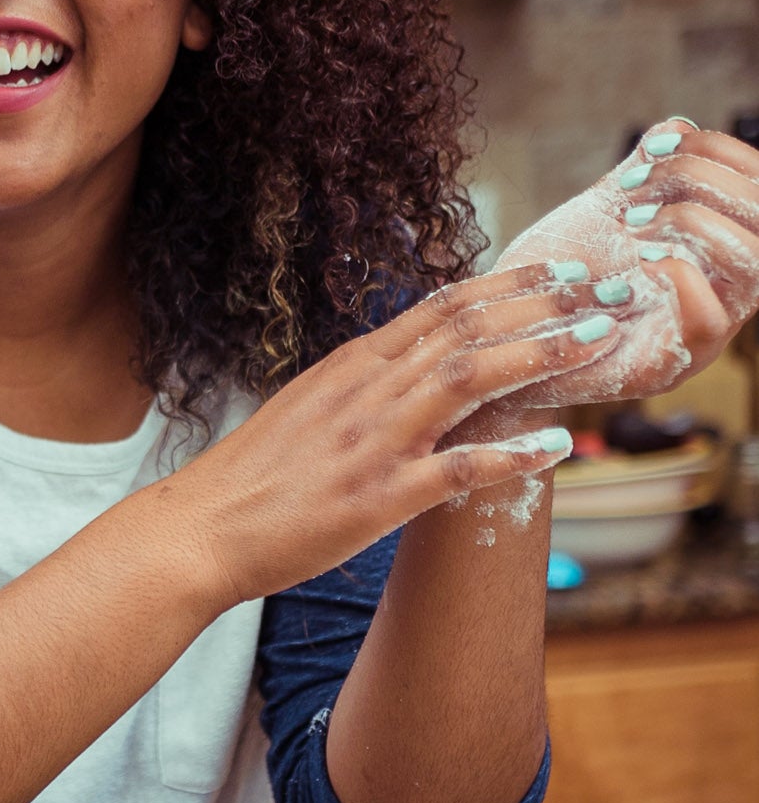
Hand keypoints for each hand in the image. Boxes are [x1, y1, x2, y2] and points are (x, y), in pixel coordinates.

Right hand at [175, 263, 624, 604]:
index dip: (508, 285)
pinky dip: (510, 452)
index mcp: (352, 365)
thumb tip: (418, 368)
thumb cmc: (254, 478)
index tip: (561, 272)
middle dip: (542, 303)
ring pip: (468, 378)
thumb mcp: (309, 408)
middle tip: (604, 290)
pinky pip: (456, 467)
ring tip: (595, 344)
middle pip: (466, 327)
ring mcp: (372, 442)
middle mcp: (366, 390)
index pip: (441, 306)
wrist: (199, 530)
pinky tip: (557, 446)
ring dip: (538, 356)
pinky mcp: (376, 497)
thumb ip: (365, 385)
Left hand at [492, 118, 758, 411]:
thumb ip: (644, 171)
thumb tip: (677, 127)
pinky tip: (636, 260)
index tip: (655, 147)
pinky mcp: (668, 364)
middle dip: (702, 180)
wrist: (507, 335)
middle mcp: (726, 290)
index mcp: (719, 249)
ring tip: (632, 222)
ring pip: (756, 263)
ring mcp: (703, 331)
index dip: (720, 152)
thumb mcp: (605, 211)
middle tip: (634, 185)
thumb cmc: (561, 276)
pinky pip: (710, 321)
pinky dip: (678, 274)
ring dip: (694, 222)